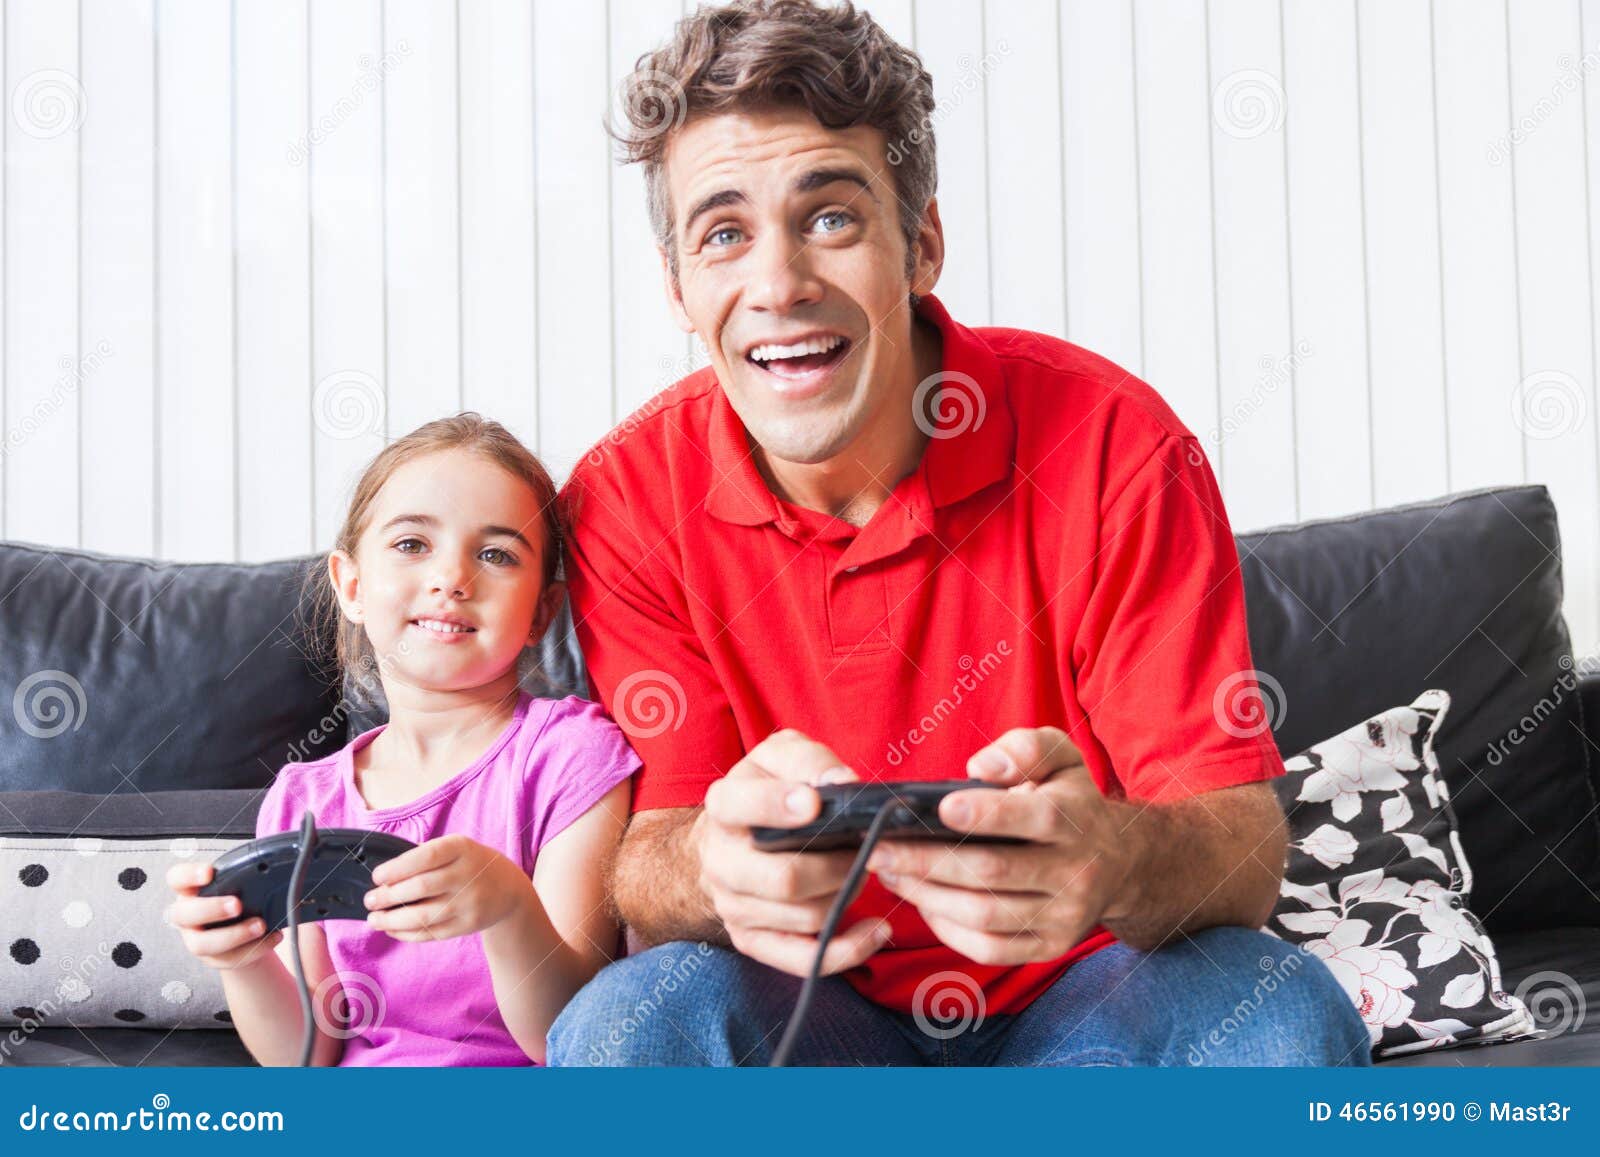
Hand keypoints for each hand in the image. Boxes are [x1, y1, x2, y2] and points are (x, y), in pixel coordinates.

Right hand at [165, 861, 282, 971]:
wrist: (243, 934)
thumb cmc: (237, 899)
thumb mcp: (237, 884)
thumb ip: (245, 877)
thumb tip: (275, 869)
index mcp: (190, 890)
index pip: (177, 878)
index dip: (188, 875)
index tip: (209, 872)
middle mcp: (187, 916)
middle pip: (184, 914)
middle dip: (211, 909)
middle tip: (237, 904)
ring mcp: (196, 940)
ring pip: (201, 944)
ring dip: (233, 935)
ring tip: (260, 925)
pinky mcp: (214, 959)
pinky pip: (229, 959)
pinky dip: (254, 949)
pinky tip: (274, 936)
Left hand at [363, 834, 534, 941]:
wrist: (509, 889)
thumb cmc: (471, 864)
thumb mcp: (457, 848)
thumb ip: (425, 857)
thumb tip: (383, 878)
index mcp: (462, 848)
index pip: (425, 857)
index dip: (396, 868)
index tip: (376, 877)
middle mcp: (467, 875)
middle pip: (421, 888)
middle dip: (388, 896)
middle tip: (370, 900)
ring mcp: (469, 903)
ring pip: (423, 916)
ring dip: (392, 920)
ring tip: (374, 919)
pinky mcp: (467, 925)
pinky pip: (431, 933)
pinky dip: (406, 934)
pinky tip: (392, 929)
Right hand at [694, 728, 893, 977]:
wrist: (726, 842)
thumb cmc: (766, 791)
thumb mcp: (780, 756)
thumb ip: (809, 760)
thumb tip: (842, 784)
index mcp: (723, 805)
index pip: (741, 806)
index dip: (778, 805)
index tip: (815, 803)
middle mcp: (720, 860)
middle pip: (785, 878)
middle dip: (838, 866)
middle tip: (864, 850)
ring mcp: (733, 905)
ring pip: (805, 916)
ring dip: (847, 896)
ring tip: (862, 873)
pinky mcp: (751, 940)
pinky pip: (804, 960)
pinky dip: (848, 949)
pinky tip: (876, 928)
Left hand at [868, 726, 1134, 965]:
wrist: (1122, 862)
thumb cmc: (1072, 801)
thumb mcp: (1063, 758)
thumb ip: (1027, 748)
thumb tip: (982, 767)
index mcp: (1077, 822)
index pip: (1032, 818)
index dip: (985, 814)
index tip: (938, 807)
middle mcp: (1075, 873)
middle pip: (993, 872)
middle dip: (927, 861)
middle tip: (877, 848)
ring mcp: (1063, 917)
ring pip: (985, 915)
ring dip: (927, 895)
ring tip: (888, 872)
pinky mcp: (1049, 946)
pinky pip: (990, 949)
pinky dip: (947, 929)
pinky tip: (921, 902)